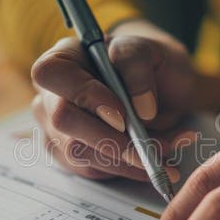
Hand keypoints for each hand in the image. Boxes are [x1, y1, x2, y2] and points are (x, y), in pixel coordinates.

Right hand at [31, 19, 196, 181]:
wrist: (162, 89)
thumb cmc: (148, 63)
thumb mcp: (149, 50)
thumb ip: (137, 64)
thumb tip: (142, 109)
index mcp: (63, 58)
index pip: (52, 73)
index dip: (84, 94)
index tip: (122, 114)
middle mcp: (52, 95)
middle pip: (63, 120)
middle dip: (110, 138)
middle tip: (150, 146)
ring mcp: (56, 129)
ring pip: (79, 152)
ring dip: (128, 157)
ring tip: (167, 148)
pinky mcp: (70, 157)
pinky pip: (94, 170)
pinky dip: (130, 169)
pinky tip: (155, 159)